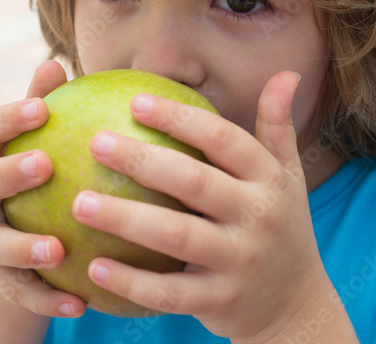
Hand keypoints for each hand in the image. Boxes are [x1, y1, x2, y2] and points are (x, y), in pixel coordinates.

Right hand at [0, 60, 86, 317]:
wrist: (17, 230)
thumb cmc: (35, 166)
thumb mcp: (37, 135)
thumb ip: (41, 103)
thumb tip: (54, 64)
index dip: (6, 118)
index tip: (41, 107)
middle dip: (5, 174)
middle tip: (44, 164)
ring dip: (22, 246)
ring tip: (57, 249)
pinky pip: (20, 292)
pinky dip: (47, 298)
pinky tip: (80, 303)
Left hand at [69, 71, 348, 340]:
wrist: (296, 304)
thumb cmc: (281, 226)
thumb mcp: (288, 176)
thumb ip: (276, 126)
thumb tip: (285, 72)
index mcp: (269, 179)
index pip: (224, 139)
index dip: (181, 119)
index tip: (134, 101)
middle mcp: (258, 217)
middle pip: (195, 182)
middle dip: (143, 160)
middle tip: (95, 142)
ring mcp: (240, 262)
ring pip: (177, 236)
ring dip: (125, 220)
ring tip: (79, 202)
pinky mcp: (220, 301)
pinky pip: (170, 292)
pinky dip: (131, 282)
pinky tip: (93, 267)